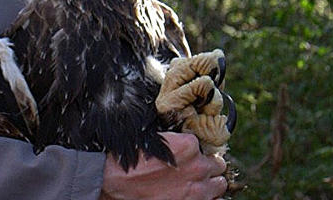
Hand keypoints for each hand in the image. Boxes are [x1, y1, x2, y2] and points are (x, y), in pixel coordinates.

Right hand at [99, 132, 227, 199]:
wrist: (113, 182)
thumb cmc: (128, 159)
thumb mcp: (151, 139)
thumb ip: (173, 140)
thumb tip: (180, 142)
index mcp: (188, 145)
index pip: (205, 145)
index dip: (196, 150)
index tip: (188, 155)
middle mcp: (198, 167)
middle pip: (217, 165)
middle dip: (207, 166)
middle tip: (194, 169)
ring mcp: (197, 191)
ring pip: (220, 185)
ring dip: (209, 183)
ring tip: (195, 184)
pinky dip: (206, 199)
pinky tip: (192, 196)